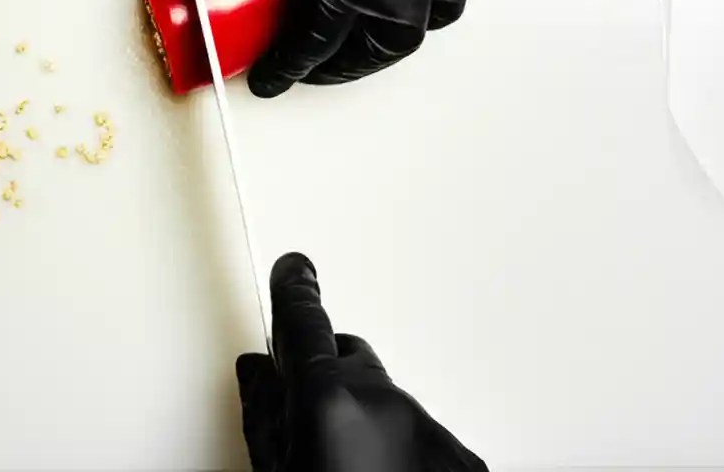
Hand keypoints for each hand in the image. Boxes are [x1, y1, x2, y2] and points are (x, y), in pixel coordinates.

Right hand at [238, 253, 487, 471]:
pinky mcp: (462, 457)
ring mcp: (432, 432)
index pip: (304, 326)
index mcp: (331, 404)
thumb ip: (265, 419)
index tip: (294, 270)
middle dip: (328, 384)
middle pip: (348, 365)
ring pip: (388, 403)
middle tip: (311, 428)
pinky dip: (402, 448)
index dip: (295, 294)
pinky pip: (422, 433)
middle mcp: (388, 406)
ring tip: (350, 469)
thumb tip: (261, 380)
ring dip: (367, 423)